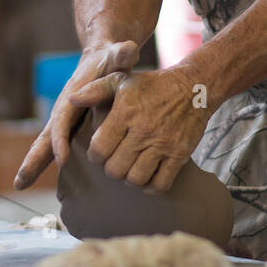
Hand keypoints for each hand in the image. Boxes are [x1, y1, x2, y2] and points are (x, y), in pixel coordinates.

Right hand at [14, 40, 139, 188]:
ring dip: (33, 164)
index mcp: (73, 97)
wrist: (102, 56)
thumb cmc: (111, 58)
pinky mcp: (70, 128)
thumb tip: (128, 50)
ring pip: (46, 145)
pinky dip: (44, 162)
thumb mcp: (118, 55)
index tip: (62, 158)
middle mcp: (64, 111)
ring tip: (20, 185)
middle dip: (33, 158)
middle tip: (20, 181)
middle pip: (45, 137)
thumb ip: (122, 54)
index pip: (63, 120)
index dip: (61, 139)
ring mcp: (65, 122)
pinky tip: (37, 180)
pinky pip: (56, 147)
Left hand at [70, 63, 210, 192]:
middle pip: (115, 169)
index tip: (99, 152)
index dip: (95, 155)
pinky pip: (161, 184)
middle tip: (114, 161)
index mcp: (125, 113)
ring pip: (136, 179)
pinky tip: (147, 177)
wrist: (194, 88)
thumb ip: (95, 90)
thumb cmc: (153, 85)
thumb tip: (72, 99)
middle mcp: (143, 131)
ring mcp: (163, 145)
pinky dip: (150, 187)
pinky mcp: (179, 155)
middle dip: (110, 168)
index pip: (100, 149)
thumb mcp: (121, 80)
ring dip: (129, 178)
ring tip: (129, 168)